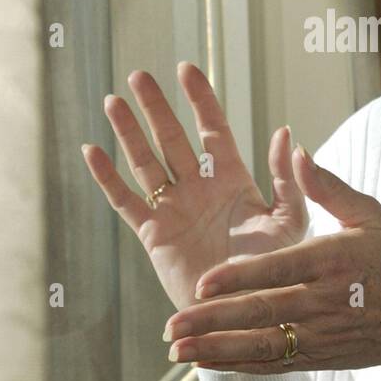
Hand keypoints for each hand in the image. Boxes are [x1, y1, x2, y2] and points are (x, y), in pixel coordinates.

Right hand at [81, 62, 307, 310]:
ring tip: (114, 100)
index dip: (199, 98)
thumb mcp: (288, 221)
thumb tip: (287, 132)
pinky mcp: (154, 234)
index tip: (186, 67)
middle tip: (139, 75)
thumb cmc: (275, 269)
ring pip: (146, 162)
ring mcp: (174, 208)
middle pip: (172, 138)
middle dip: (156, 107)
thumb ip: (287, 178)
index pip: (212, 128)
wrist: (247, 312)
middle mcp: (199, 188)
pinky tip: (92, 151)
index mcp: (232, 178)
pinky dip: (107, 177)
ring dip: (129, 132)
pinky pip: (126, 201)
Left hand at [163, 148, 380, 380]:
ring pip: (261, 346)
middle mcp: (324, 303)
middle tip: (172, 323)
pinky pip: (272, 364)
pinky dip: (238, 365)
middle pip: (261, 314)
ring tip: (177, 350)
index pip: (279, 271)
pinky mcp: (318, 357)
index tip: (203, 282)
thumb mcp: (370, 214)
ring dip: (216, 350)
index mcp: (334, 262)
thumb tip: (295, 149)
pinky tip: (205, 363)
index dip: (240, 278)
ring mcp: (320, 335)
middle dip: (213, 321)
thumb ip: (327, 186)